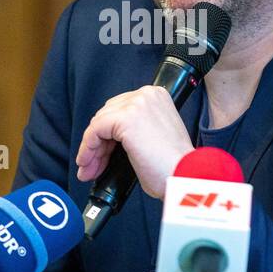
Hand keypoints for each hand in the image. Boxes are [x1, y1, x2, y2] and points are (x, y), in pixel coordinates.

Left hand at [76, 85, 193, 199]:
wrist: (184, 176)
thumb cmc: (173, 166)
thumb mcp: (154, 137)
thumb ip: (134, 130)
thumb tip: (106, 141)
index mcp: (156, 96)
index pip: (120, 109)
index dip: (107, 135)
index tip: (101, 155)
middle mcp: (146, 95)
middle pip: (107, 114)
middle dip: (98, 142)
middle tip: (93, 165)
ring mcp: (136, 104)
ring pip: (99, 123)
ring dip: (91, 149)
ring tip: (90, 169)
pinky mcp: (125, 119)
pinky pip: (95, 131)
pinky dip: (88, 148)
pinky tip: (89, 163)